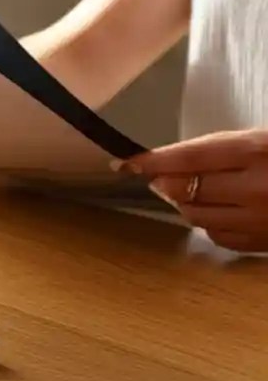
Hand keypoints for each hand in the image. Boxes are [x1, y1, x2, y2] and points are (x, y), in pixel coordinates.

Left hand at [123, 130, 267, 251]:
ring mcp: (259, 221)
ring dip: (183, 203)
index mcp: (254, 151)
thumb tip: (175, 159)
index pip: (186, 158)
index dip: (151, 162)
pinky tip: (214, 210)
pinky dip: (207, 224)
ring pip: (195, 217)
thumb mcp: (263, 137)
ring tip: (190, 191)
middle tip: (159, 176)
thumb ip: (222, 148)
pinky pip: (218, 237)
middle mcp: (254, 189)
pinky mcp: (264, 243)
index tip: (125, 163)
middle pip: (184, 191)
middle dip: (163, 182)